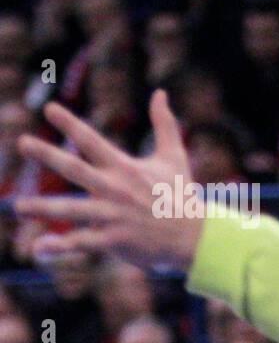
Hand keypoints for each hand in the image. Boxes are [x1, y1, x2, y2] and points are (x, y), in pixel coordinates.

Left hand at [14, 89, 203, 267]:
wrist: (196, 237)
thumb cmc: (182, 196)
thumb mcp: (175, 156)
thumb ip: (164, 124)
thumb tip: (160, 93)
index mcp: (125, 168)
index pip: (92, 141)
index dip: (70, 124)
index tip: (49, 108)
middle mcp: (116, 189)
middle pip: (75, 169)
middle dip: (47, 155)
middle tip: (22, 142)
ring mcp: (114, 216)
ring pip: (72, 210)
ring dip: (44, 209)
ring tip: (18, 207)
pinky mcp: (116, 240)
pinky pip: (83, 243)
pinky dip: (60, 247)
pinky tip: (39, 249)